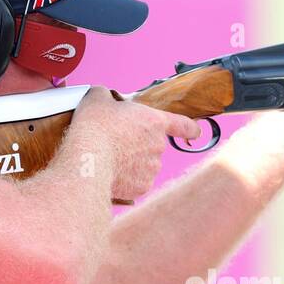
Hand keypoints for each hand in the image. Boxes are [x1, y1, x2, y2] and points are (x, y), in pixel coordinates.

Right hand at [69, 87, 201, 202]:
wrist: (88, 160)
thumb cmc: (94, 127)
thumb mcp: (97, 99)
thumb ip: (106, 95)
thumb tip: (104, 97)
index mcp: (154, 121)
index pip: (182, 124)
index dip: (190, 128)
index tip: (195, 131)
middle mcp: (159, 146)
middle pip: (152, 145)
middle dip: (138, 144)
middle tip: (115, 141)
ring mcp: (152, 169)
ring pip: (144, 165)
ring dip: (131, 162)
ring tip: (108, 157)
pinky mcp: (141, 187)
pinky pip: (135, 182)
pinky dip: (125, 179)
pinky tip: (109, 172)